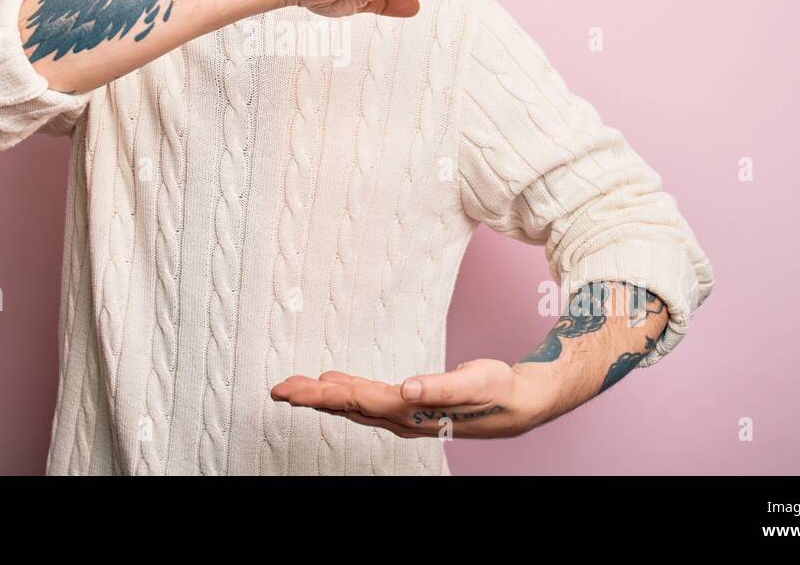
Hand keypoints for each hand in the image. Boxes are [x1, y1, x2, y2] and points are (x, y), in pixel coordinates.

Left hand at [269, 359, 558, 439]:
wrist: (521, 404)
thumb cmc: (499, 392)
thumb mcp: (474, 383)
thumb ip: (439, 387)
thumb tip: (406, 388)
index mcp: (412, 410)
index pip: (357, 400)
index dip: (323, 395)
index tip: (293, 390)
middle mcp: (403, 416)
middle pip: (347, 406)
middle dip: (311, 397)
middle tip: (278, 389)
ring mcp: (405, 414)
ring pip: (354, 405)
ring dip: (323, 396)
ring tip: (295, 388)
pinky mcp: (411, 406)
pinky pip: (369, 400)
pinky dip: (347, 391)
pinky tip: (335, 382)